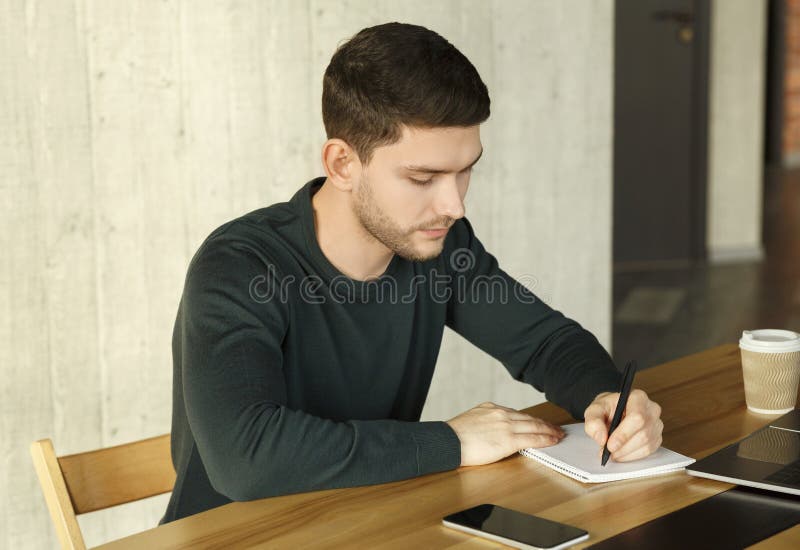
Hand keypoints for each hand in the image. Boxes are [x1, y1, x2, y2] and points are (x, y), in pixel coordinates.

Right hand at [446, 402, 564, 466]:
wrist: (447, 442)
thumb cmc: (454, 436)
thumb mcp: (472, 420)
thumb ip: (486, 421)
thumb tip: (494, 431)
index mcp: (491, 407)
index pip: (517, 413)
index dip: (531, 419)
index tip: (539, 422)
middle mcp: (501, 413)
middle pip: (529, 418)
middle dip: (545, 424)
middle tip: (557, 428)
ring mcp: (506, 426)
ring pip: (534, 427)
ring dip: (549, 431)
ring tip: (558, 435)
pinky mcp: (508, 440)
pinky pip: (532, 439)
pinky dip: (544, 439)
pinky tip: (552, 441)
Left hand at [583, 389, 662, 462]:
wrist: (613, 413)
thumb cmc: (606, 409)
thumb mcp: (594, 410)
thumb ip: (593, 422)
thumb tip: (601, 438)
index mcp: (638, 398)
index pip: (637, 417)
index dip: (623, 434)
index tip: (610, 445)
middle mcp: (651, 410)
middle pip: (643, 433)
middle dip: (623, 447)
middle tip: (607, 452)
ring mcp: (657, 424)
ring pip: (646, 444)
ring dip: (626, 453)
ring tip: (612, 453)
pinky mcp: (657, 438)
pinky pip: (648, 452)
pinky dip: (632, 456)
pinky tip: (621, 453)